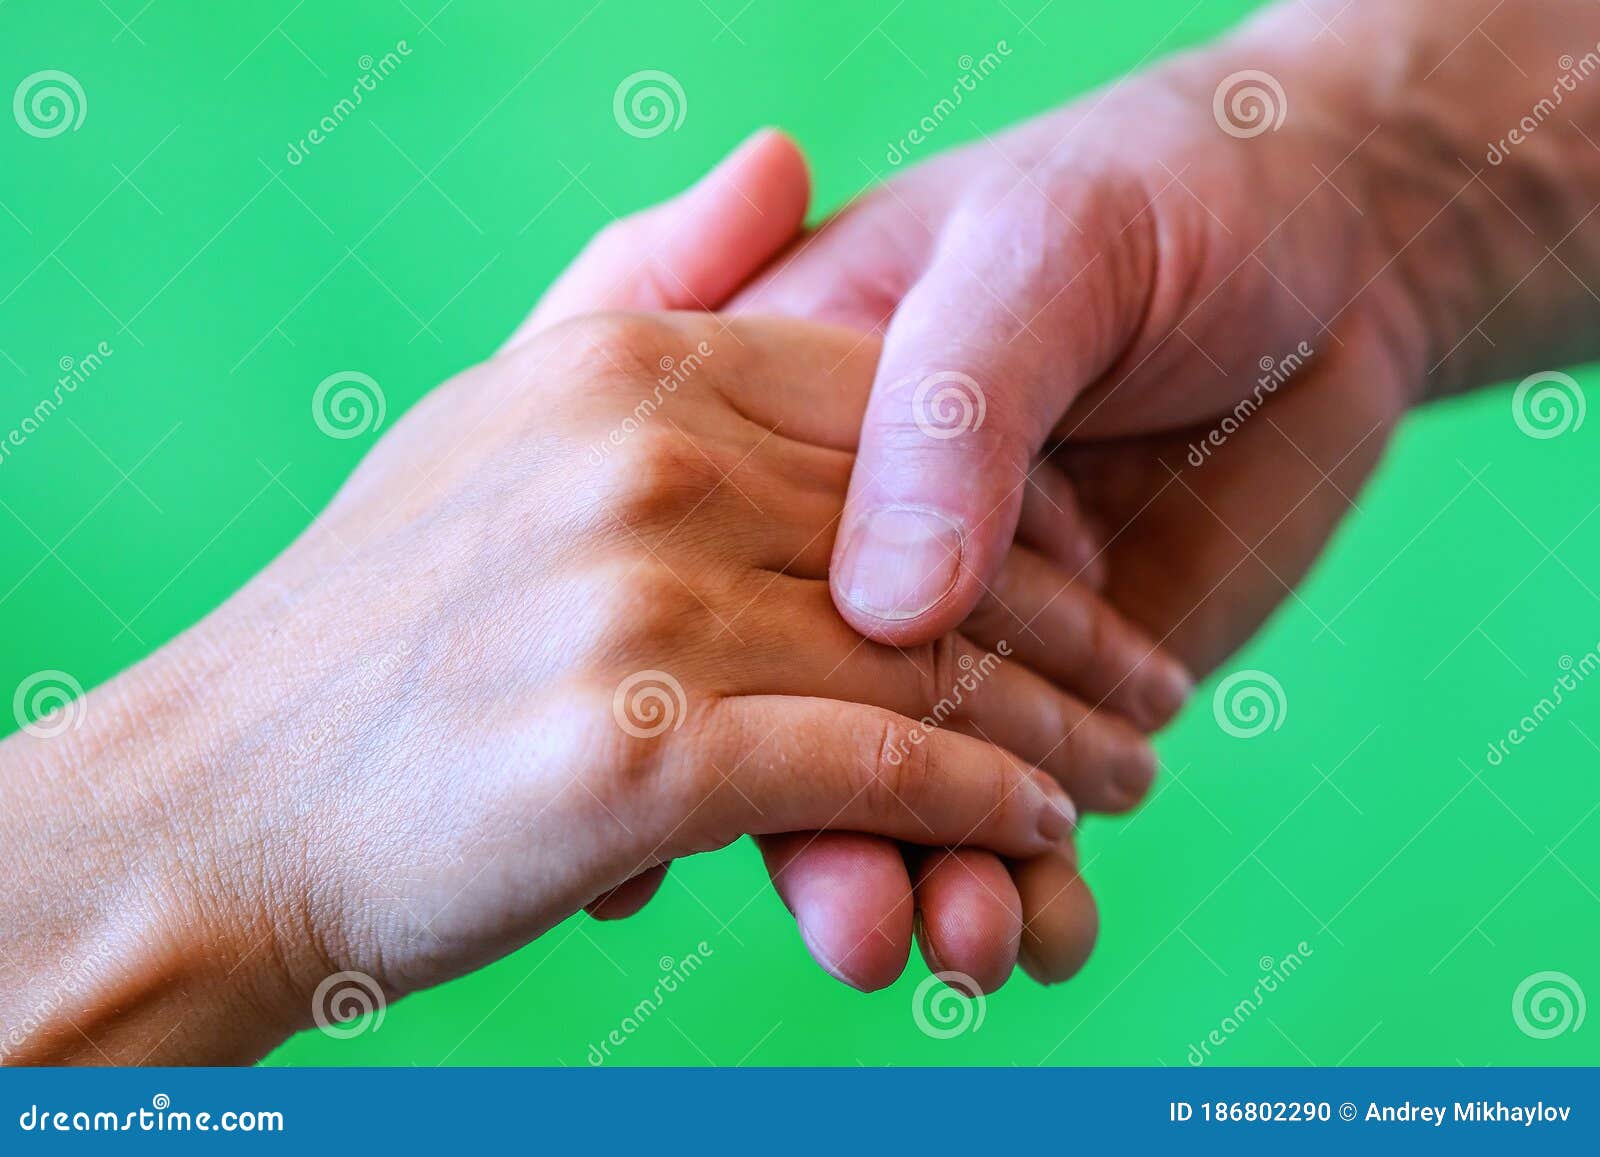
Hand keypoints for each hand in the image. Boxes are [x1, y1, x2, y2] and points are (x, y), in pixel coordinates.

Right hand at [0, 155, 1102, 1063]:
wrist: (211, 813)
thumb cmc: (361, 626)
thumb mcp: (496, 411)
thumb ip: (650, 279)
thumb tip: (779, 152)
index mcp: (621, 370)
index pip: (890, 418)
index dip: (1010, 508)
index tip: (1085, 580)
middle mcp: (639, 463)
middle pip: (934, 542)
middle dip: (1073, 632)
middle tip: (1147, 696)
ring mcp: (637, 605)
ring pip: (931, 662)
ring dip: (1059, 731)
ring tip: (1129, 774)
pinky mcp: (639, 759)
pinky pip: (879, 771)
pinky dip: (984, 807)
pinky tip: (1044, 836)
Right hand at [733, 0, 1599, 988]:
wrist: (1334, 245)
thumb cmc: (1169, 198)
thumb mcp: (1045, 251)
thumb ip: (955, 404)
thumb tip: (890, 605)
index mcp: (779, 394)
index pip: (723, 554)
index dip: (706, 672)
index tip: (682, 791)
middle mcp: (836, 517)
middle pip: (803, 690)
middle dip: (839, 825)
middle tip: (873, 930)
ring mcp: (941, 610)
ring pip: (896, 766)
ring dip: (933, 875)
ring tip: (973, 949)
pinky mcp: (1053, 675)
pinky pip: (998, 796)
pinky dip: (1026, 874)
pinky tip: (1052, 934)